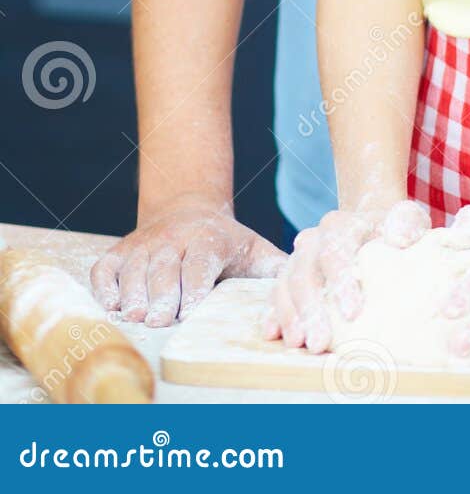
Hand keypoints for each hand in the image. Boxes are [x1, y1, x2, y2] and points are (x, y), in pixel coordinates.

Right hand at [90, 194, 285, 326]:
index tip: (190, 309)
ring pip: (135, 269)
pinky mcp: (120, 252)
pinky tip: (111, 306)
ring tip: (135, 317)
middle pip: (164, 268)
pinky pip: (106, 269)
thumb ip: (276, 269)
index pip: (200, 261)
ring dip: (133, 293)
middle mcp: (173, 239)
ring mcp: (143, 245)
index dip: (194, 285)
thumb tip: (304, 288)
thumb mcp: (254, 249)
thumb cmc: (226, 243)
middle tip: (158, 320)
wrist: (187, 209)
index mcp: (209, 239)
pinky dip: (105, 287)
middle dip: (161, 294)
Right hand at [264, 199, 429, 353]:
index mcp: (341, 224)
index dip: (341, 281)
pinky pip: (275, 293)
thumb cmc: (394, 232)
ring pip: (286, 285)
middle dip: (310, 310)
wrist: (371, 229)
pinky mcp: (288, 276)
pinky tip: (273, 334)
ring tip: (298, 344)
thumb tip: (397, 237)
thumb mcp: (408, 221)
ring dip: (290, 316)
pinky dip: (273, 313)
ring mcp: (298, 257)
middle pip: (305, 272)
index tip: (353, 314)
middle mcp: (313, 238)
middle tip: (320, 343)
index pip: (336, 250)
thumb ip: (407, 223)